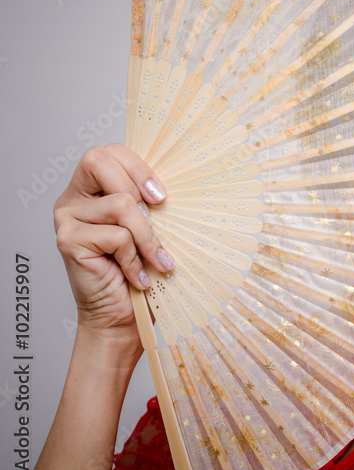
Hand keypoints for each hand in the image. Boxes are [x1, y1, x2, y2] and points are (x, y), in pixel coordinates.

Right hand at [53, 143, 173, 346]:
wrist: (122, 317)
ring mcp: (66, 219)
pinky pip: (117, 235)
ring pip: (120, 204)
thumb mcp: (149, 227)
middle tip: (157, 212)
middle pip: (99, 159)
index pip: (110, 152)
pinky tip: (137, 276)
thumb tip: (171, 183)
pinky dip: (135, 258)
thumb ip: (148, 201)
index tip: (161, 196)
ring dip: (146, 235)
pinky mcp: (68, 240)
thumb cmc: (139, 271)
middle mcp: (73, 199)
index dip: (139, 167)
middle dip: (136, 186)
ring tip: (154, 260)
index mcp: (91, 189)